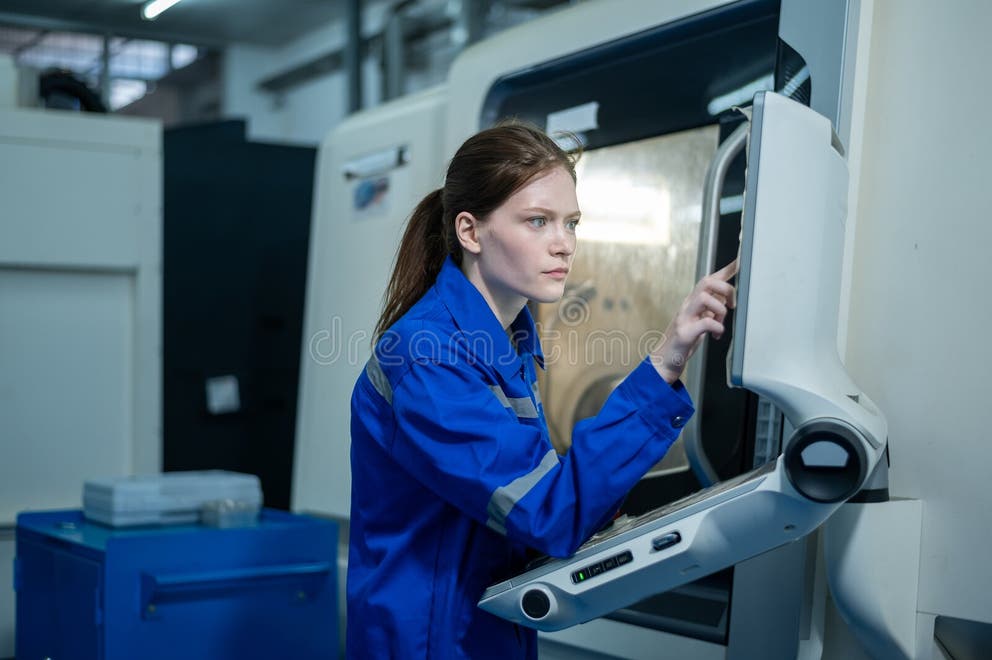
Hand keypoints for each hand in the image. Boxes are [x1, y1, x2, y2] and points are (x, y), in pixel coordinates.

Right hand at [650, 259, 737, 383]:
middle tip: (732, 306)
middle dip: (726, 290)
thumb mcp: (701, 319)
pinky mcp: (684, 333)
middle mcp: (687, 305)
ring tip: (720, 324)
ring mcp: (684, 318)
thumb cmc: (685, 340)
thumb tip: (728, 298)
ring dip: (720, 310)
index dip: (728, 268)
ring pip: (705, 297)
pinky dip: (717, 328)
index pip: (710, 278)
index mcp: (693, 301)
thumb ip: (712, 308)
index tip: (742, 259)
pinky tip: (716, 335)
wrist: (664, 361)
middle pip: (707, 281)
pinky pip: (706, 322)